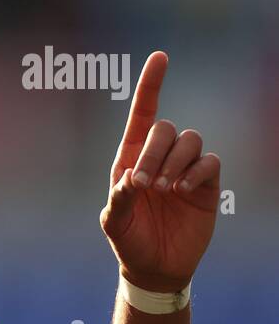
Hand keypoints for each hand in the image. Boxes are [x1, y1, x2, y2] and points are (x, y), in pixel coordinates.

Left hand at [99, 52, 220, 292]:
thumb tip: (132, 177)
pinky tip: (182, 191)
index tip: (160, 57)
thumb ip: (119, 197)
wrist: (156, 266)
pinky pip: (209, 162)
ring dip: (175, 162)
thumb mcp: (115, 221)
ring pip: (190, 141)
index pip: (142, 115)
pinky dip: (196, 172)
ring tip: (165, 189)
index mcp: (130, 159)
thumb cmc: (130, 240)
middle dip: (153, 152)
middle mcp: (158, 158)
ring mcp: (184, 169)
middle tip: (144, 184)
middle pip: (165, 128)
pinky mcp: (206, 184)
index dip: (151, 86)